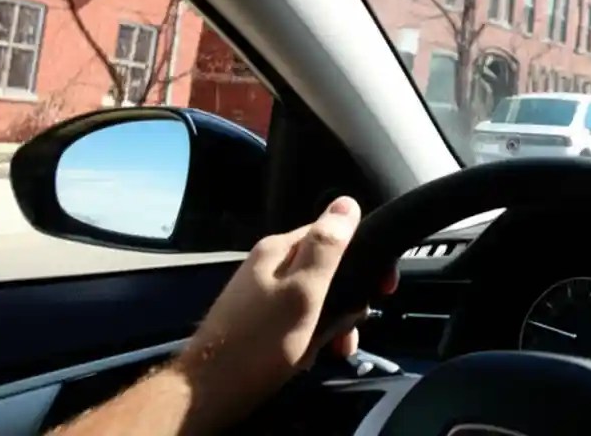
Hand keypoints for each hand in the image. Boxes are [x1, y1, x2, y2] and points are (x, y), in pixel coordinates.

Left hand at [172, 196, 395, 427]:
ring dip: (332, 322)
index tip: (380, 289)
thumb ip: (326, 247)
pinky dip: (312, 333)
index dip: (362, 258)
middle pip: (327, 268)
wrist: (210, 389)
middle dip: (347, 299)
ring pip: (316, 297)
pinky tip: (311, 353)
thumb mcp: (304, 291)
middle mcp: (270, 263)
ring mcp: (262, 291)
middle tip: (349, 329)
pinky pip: (299, 316)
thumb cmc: (262, 340)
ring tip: (333, 347)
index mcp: (280, 249)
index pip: (334, 233)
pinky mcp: (259, 318)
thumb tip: (348, 202)